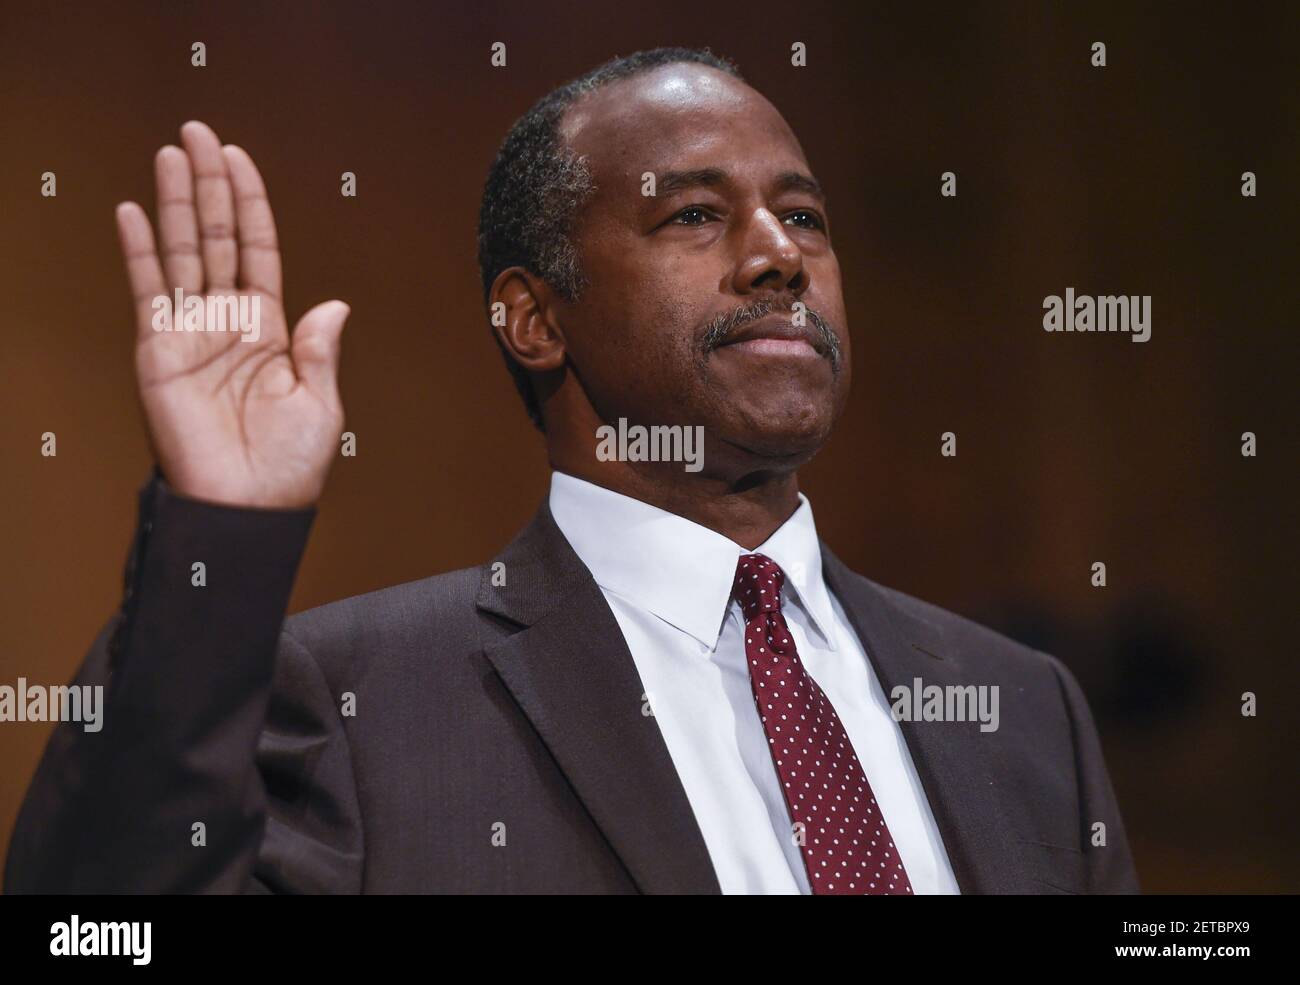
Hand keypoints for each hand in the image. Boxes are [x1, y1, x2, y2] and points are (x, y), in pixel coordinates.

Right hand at [115, 120, 347, 508]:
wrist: (248, 508)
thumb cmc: (288, 465)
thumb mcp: (319, 403)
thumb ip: (320, 349)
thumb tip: (334, 303)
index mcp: (270, 329)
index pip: (258, 251)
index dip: (250, 205)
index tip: (240, 160)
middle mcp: (228, 322)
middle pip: (217, 238)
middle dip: (211, 185)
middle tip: (200, 133)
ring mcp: (190, 332)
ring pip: (182, 252)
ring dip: (177, 202)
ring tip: (172, 153)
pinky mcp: (158, 351)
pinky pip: (148, 291)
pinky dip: (140, 252)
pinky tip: (135, 211)